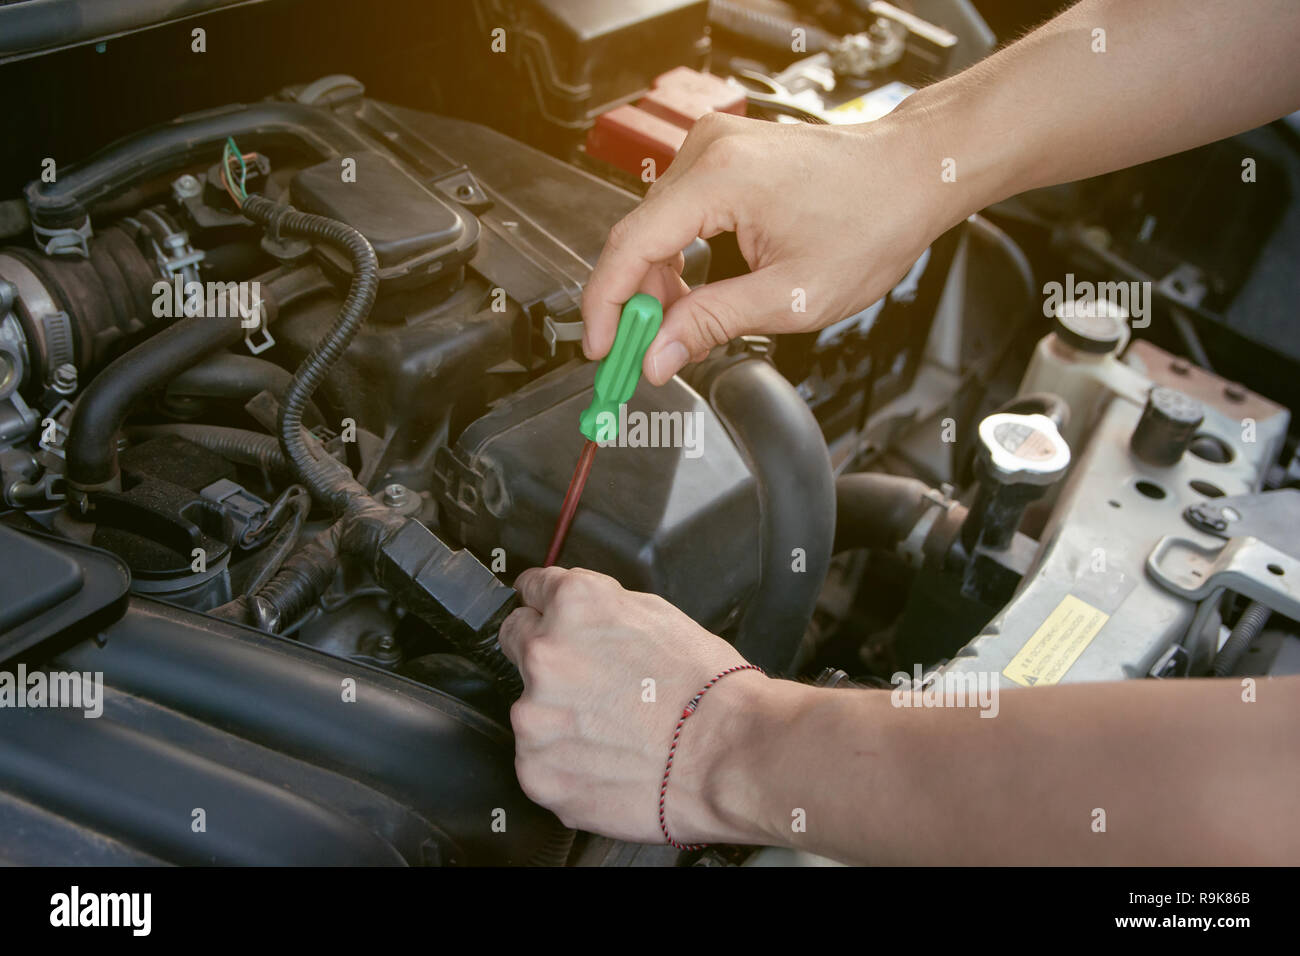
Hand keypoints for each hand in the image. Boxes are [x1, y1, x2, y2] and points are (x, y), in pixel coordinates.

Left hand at [498, 566, 768, 844]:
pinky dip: (565, 762)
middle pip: (517, 643)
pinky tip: (606, 760)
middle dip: (549, 657)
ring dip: (558, 716)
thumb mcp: (657, 613)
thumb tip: (578, 616)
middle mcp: (544, 655)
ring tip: (613, 730)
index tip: (549, 616)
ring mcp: (535, 718)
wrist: (729, 756)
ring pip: (532, 709)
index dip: (547, 606)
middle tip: (594, 683)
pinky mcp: (537, 771)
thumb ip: (600, 609)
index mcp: (573, 606)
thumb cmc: (708, 690)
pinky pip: (539, 760)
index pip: (531, 589)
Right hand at [580, 109, 957, 384]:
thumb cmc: (872, 220)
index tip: (602, 351)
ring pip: (654, 228)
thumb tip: (658, 355)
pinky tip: (692, 296)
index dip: (607, 307)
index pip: (630, 246)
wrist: (911, 175)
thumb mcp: (790, 296)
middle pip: (638, 238)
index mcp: (719, 178)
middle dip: (635, 306)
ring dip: (658, 285)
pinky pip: (676, 214)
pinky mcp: (722, 157)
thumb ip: (712, 324)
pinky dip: (677, 258)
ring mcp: (712, 148)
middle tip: (643, 359)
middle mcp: (707, 151)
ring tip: (679, 334)